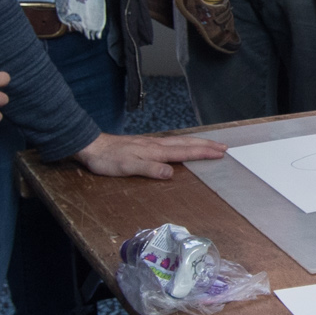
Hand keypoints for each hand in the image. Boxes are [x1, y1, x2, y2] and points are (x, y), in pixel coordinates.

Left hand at [72, 132, 228, 179]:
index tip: (220, 153)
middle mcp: (156, 145)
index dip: (203, 153)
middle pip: (187, 143)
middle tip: (223, 147)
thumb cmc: (108, 159)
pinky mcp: (144, 145)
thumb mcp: (128, 167)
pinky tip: (182, 145)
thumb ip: (150, 169)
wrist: (91, 146)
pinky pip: (171, 143)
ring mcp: (151, 143)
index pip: (185, 151)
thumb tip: (171, 173)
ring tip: (210, 144)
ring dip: (197, 143)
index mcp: (156, 151)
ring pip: (180, 141)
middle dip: (206, 145)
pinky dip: (184, 143)